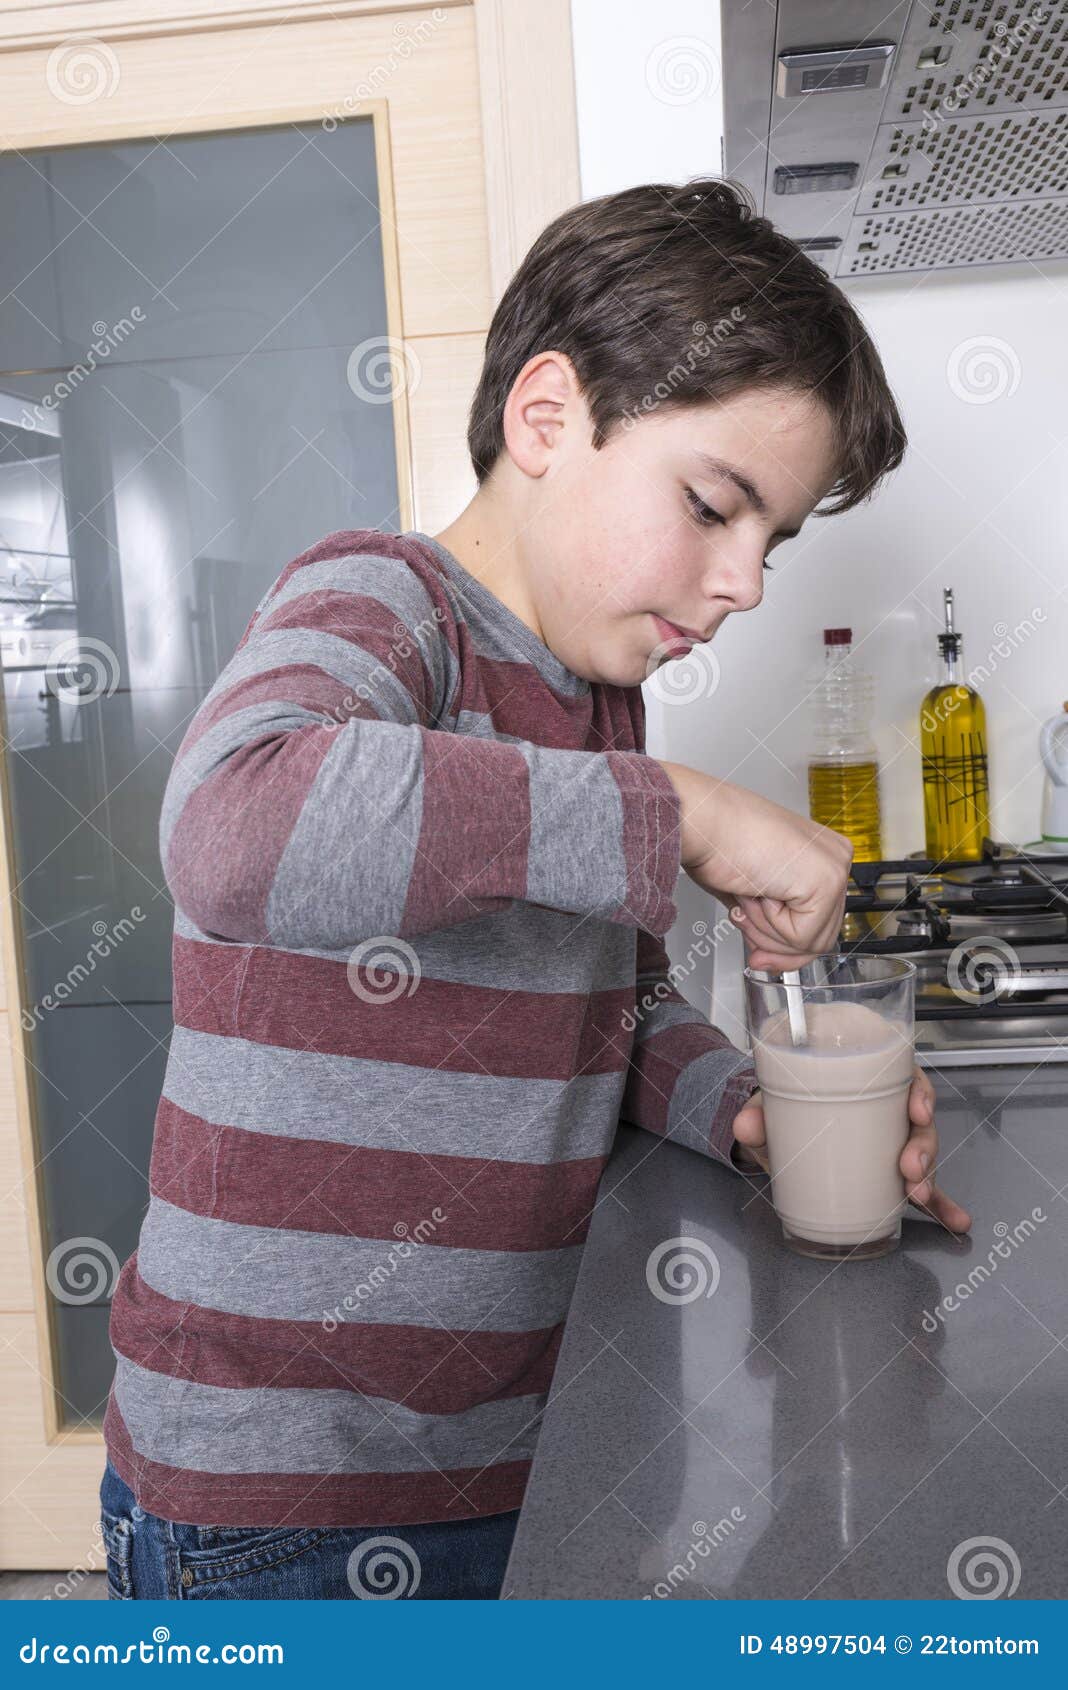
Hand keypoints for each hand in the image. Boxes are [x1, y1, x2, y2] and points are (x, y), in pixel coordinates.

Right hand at [657, 760, 851, 970]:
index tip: (760, 954)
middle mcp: (835, 858)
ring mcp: (835, 868)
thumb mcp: (751, 895)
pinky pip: (802, 937)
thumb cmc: (717, 843)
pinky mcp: (826, 882)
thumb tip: (769, 956)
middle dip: (776, 944)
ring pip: (812, 942)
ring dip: (768, 930)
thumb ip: (769, 926)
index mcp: (821, 854)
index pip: (819, 922)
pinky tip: (759, 889)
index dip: (785, 946)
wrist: (702, 823)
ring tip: (750, 894)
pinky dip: (770, 924)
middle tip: (744, 922)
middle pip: (820, 937)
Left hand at [731, 1065, 972, 1234]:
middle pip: (918, 1122)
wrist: (776, 1137)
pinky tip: (955, 1221)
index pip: (904, 1076)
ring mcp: (891, 1145)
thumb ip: (758, 1114)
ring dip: (929, 1176)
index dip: (919, 1091)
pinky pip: (923, 1188)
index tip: (918, 1109)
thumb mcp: (769, 1108)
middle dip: (923, 1146)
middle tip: (910, 1167)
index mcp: (865, 1081)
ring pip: (923, 1156)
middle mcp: (885, 1112)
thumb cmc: (783, 1111)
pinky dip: (941, 1206)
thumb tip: (745, 1124)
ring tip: (919, 1195)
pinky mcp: (890, 1176)